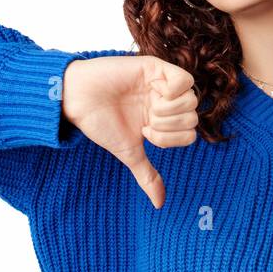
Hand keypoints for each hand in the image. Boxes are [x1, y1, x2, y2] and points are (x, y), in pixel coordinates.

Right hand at [62, 54, 198, 208]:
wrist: (79, 99)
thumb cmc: (100, 123)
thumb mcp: (129, 153)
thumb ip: (147, 175)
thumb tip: (159, 204)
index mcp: (163, 119)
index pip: (190, 134)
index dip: (170, 139)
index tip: (146, 133)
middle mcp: (166, 101)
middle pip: (193, 117)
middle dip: (168, 126)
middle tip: (146, 120)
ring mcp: (163, 83)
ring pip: (191, 100)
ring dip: (168, 110)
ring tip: (147, 107)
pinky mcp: (156, 67)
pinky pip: (184, 79)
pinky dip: (172, 91)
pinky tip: (153, 92)